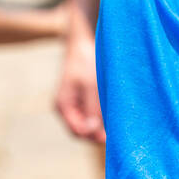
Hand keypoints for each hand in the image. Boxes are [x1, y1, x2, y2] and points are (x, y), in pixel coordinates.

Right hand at [55, 24, 105, 142]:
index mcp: (63, 105)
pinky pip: (89, 115)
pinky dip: (99, 118)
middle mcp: (66, 108)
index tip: (108, 134)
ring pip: (86, 124)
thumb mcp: (91, 85)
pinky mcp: (82, 99)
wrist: (82, 43)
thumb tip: (95, 130)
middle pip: (81, 131)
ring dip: (99, 127)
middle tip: (114, 134)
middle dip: (96, 134)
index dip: (93, 135)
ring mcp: (73, 104)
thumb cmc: (85, 62)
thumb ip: (92, 108)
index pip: (77, 131)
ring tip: (114, 125)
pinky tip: (111, 115)